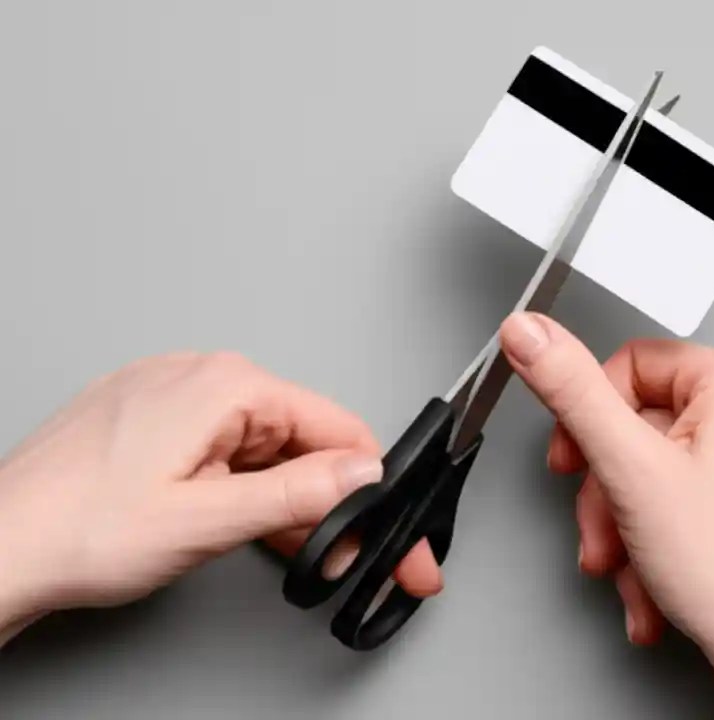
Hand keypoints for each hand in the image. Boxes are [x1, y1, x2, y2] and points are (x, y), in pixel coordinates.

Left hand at [0, 352, 440, 643]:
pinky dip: (248, 493)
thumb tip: (363, 473)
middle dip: (333, 500)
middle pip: (303, 440)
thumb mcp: (207, 520)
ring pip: (265, 450)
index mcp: (224, 385)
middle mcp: (201, 379)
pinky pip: (226, 453)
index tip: (388, 530)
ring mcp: (174, 400)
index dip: (372, 486)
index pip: (337, 426)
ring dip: (289, 502)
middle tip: (347, 557)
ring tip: (292, 551)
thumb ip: (298, 494)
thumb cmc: (74, 531)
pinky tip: (252, 527)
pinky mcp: (155, 425)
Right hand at [499, 313, 713, 719]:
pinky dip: (679, 535)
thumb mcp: (628, 470)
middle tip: (606, 536)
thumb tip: (530, 333)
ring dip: (640, 526)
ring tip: (639, 571)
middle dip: (614, 493)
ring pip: (679, 470)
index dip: (589, 422)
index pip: (633, 366)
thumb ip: (571, 391)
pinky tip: (669, 578)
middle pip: (653, 427)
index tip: (573, 465)